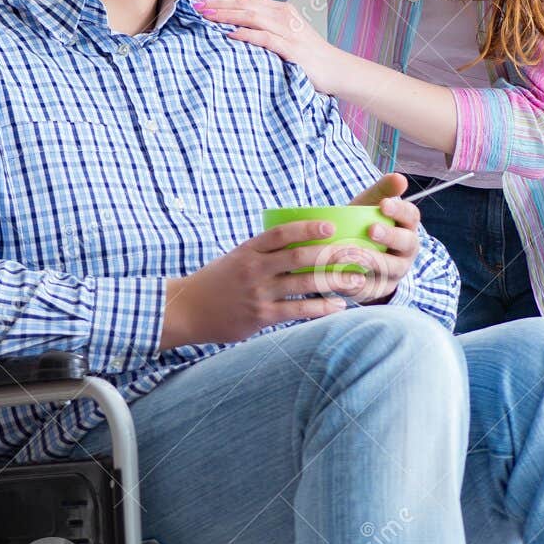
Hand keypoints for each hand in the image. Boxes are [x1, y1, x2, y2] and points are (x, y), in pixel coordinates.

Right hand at [160, 216, 388, 349]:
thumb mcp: (236, 259)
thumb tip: (302, 244)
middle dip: (331, 254)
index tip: (331, 226)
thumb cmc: (216, 283)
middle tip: (356, 254)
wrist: (187, 310)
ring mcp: (258, 293)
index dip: (308, 227)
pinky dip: (321, 308)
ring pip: (303, 283)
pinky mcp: (261, 316)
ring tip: (356, 280)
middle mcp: (254, 269)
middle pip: (299, 256)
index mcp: (248, 249)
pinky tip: (338, 306)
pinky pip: (298, 311)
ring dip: (334, 281)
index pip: (281, 233)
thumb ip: (264, 253)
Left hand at [192, 0, 350, 95]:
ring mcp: (289, 32)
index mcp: (282, 11)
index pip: (248, 0)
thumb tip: (237, 32)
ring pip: (253, 17)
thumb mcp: (287, 38)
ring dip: (227, 16)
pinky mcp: (292, 49)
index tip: (202, 3)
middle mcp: (285, 16)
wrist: (337, 70)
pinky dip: (246, 35)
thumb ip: (266, 31)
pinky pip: (265, 38)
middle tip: (196, 7)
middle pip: (246, 4)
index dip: (223, 0)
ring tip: (207, 18)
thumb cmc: (310, 57)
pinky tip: (230, 35)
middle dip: (219, 5)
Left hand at [345, 173, 422, 303]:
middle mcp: (407, 251)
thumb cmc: (362, 226)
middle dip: (390, 236)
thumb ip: (382, 190)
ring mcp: (396, 272)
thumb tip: (400, 177)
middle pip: (407, 243)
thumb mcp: (370, 206)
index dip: (400, 211)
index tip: (384, 204)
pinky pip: (372, 288)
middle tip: (371, 230)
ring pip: (391, 268)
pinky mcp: (380, 290)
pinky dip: (358, 283)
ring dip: (373, 261)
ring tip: (353, 253)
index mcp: (407, 227)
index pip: (411, 216)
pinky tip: (343, 276)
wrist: (352, 258)